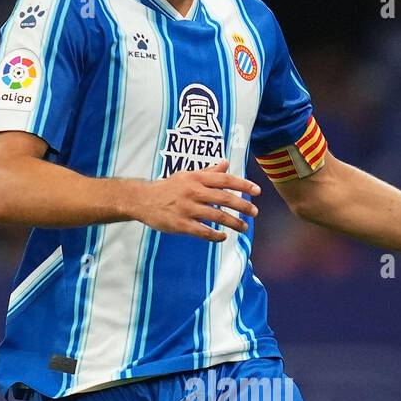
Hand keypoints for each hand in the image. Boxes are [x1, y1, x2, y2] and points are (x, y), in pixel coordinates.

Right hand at [131, 160, 259, 241]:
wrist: (142, 200)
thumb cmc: (168, 187)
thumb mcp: (187, 175)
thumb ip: (208, 171)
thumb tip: (226, 163)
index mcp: (197, 178)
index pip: (225, 179)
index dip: (243, 185)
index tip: (257, 191)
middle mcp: (193, 191)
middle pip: (224, 198)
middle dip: (243, 206)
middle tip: (255, 212)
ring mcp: (187, 208)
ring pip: (217, 216)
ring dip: (234, 223)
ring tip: (244, 227)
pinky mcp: (181, 224)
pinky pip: (203, 231)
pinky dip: (215, 235)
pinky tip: (223, 237)